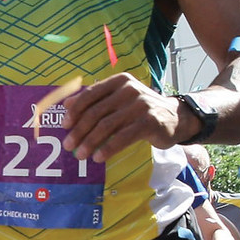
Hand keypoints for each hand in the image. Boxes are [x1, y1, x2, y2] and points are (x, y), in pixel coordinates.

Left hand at [59, 73, 195, 161]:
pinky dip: (108, 148)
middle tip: (68, 146)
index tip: (64, 126)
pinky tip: (98, 157)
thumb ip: (95, 100)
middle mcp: (129, 90)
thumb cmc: (140, 109)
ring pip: (107, 126)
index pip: (90, 94)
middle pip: (96, 112)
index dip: (75, 111)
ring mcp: (141, 105)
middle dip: (79, 131)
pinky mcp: (149, 122)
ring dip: (90, 142)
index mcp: (119, 81)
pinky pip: (123, 137)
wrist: (176, 117)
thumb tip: (66, 104)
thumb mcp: (119, 99)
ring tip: (81, 155)